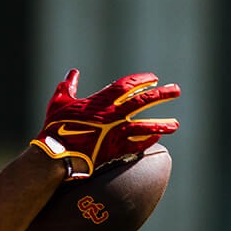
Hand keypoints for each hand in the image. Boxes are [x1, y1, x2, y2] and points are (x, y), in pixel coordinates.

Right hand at [33, 69, 180, 174]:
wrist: (55, 156)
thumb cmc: (54, 128)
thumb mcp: (59, 102)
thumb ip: (68, 86)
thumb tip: (72, 74)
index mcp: (101, 101)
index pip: (128, 85)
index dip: (142, 80)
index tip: (153, 78)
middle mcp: (113, 115)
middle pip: (144, 100)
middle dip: (161, 94)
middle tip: (175, 90)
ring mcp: (116, 133)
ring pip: (146, 126)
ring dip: (162, 124)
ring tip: (175, 124)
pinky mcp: (115, 150)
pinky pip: (137, 144)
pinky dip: (148, 140)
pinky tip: (157, 138)